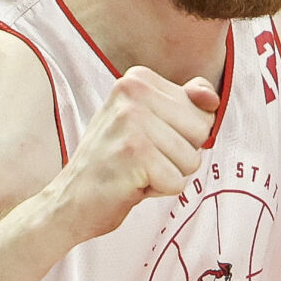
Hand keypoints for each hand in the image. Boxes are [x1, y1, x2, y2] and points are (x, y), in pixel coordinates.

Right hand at [48, 66, 219, 240]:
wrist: (69, 201)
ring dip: (168, 175)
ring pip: (192, 158)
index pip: (200, 109)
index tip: (146, 140)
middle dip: (179, 155)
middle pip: (201, 130)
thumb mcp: (149, 122)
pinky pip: (177, 181)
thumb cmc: (114, 163)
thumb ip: (185, 103)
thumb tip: (211, 98)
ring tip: (135, 171)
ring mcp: (132, 120)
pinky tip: (130, 184)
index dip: (181, 135)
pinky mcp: (134, 152)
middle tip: (141, 159)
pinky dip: (158, 191)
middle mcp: (132, 90)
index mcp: (137, 79)